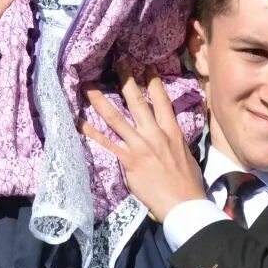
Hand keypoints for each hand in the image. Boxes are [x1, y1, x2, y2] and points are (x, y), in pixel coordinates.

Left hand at [80, 69, 204, 222]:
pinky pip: (106, 143)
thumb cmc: (187, 183)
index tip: (147, 67)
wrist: (184, 205)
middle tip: (118, 63)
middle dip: (127, 80)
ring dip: (100, 101)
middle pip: (138, 102)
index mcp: (172, 132)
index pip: (163, 101)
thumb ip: (173, 142)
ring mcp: (140, 146)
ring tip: (88, 86)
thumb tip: (167, 136)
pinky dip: (91, 132)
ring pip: (116, 118)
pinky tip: (79, 123)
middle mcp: (155, 134)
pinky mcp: (128, 161)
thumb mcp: (186, 155)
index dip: (154, 82)